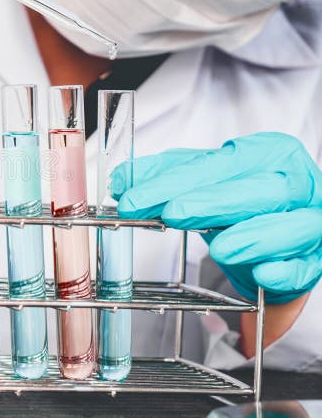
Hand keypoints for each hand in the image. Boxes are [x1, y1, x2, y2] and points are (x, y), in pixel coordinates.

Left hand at [111, 132, 321, 302]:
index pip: (216, 163)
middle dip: (212, 202)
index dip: (173, 180)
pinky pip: (306, 267)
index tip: (135, 197)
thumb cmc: (243, 206)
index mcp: (265, 154)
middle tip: (172, 214)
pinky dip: (286, 270)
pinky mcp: (316, 260)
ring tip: (221, 249)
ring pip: (293, 224)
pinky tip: (264, 273)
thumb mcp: (203, 184)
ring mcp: (311, 221)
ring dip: (254, 236)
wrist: (282, 240)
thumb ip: (165, 177)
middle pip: (258, 189)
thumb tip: (124, 180)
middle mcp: (294, 183)